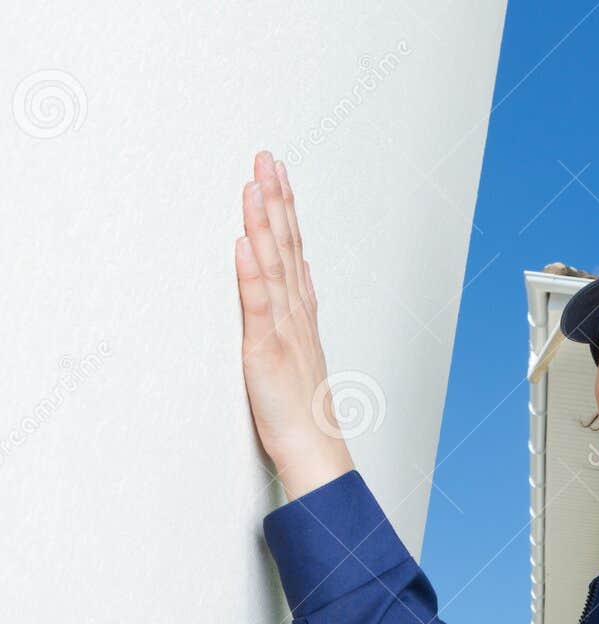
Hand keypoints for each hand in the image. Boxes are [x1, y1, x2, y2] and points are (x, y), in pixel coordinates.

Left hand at [234, 148, 353, 498]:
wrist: (313, 449)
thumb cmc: (302, 412)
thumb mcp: (299, 354)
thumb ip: (294, 314)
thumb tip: (294, 278)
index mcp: (301, 314)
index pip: (294, 250)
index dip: (285, 210)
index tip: (276, 174)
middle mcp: (296, 314)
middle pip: (287, 247)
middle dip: (276, 200)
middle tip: (266, 160)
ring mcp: (283, 329)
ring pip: (275, 266)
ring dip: (265, 223)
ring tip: (254, 186)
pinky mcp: (265, 350)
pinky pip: (259, 306)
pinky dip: (252, 274)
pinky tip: (246, 244)